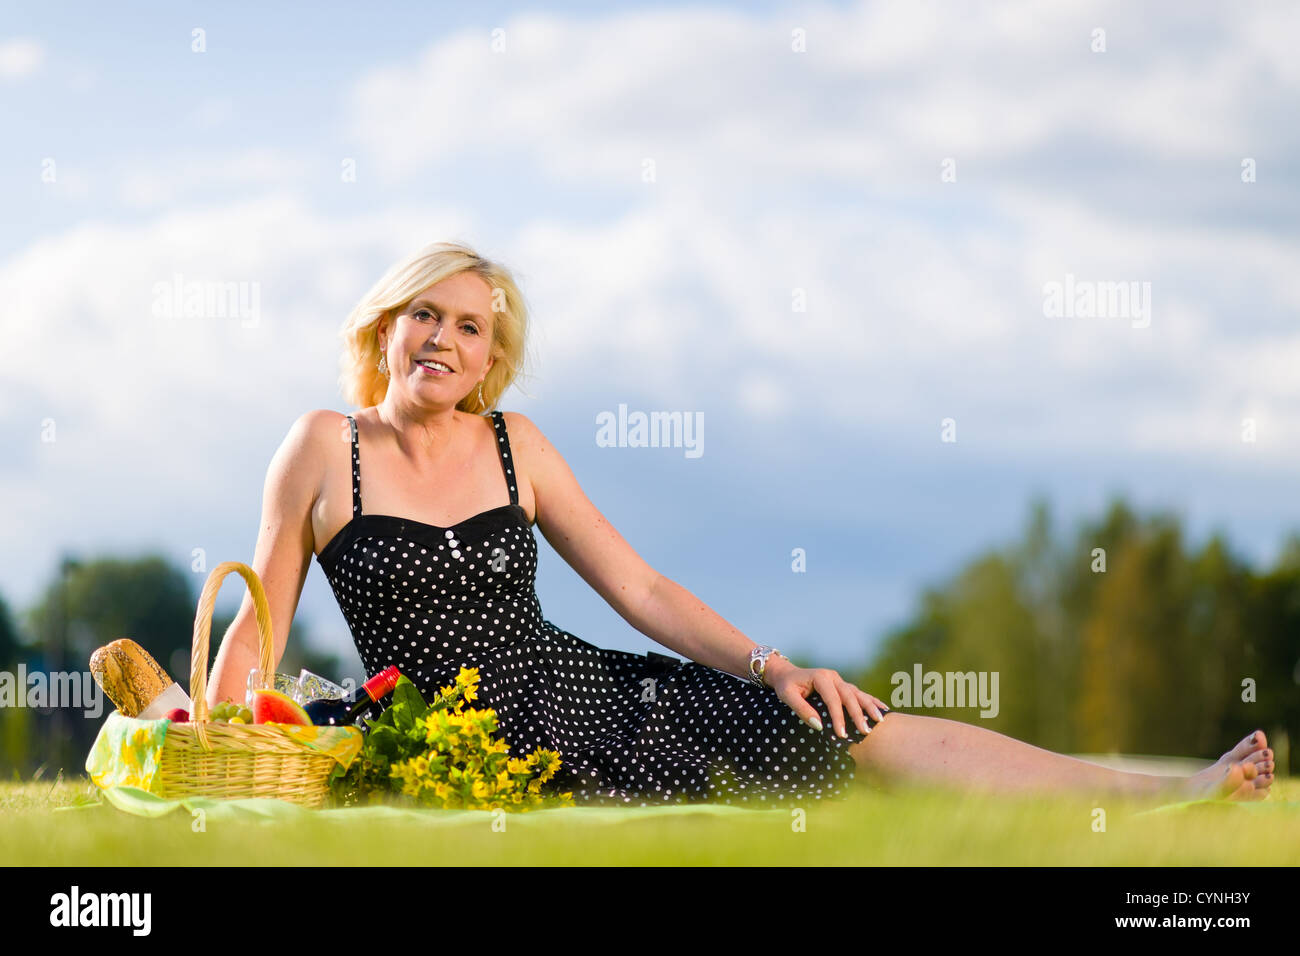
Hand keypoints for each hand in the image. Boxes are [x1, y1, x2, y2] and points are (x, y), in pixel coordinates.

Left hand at [763, 656, 888, 737]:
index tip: (841, 735)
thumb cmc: (786, 686)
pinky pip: (859, 693)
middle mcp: (833, 677)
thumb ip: (801, 710)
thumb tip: (819, 726)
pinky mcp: (843, 685)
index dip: (838, 717)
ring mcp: (839, 680)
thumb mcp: (787, 696)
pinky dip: (871, 701)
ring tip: (880, 721)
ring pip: (858, 693)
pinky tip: (883, 709)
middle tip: (865, 731)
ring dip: (869, 707)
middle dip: (858, 714)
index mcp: (821, 677)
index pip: (833, 699)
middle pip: (849, 696)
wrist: (787, 674)